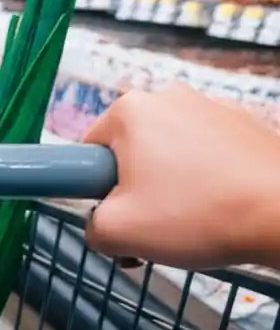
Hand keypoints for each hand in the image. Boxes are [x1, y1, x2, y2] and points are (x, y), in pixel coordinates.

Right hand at [83, 84, 279, 269]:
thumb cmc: (204, 214)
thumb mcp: (117, 232)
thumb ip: (89, 226)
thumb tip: (99, 224)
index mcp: (130, 110)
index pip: (87, 153)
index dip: (96, 190)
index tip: (119, 212)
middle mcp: (168, 97)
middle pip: (129, 152)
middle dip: (134, 190)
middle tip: (152, 223)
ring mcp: (210, 107)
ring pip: (168, 155)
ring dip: (169, 187)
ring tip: (189, 220)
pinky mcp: (243, 124)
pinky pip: (205, 155)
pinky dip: (204, 181)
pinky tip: (216, 208)